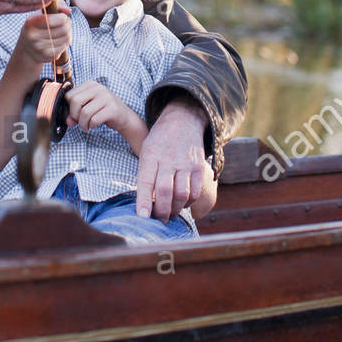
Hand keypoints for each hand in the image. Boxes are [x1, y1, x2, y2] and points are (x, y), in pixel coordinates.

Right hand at [14, 10, 71, 66]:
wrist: (27, 50)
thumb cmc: (37, 27)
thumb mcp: (40, 13)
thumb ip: (55, 5)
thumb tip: (68, 10)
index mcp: (30, 23)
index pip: (54, 20)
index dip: (63, 17)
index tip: (63, 16)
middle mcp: (33, 36)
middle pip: (64, 28)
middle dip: (68, 24)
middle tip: (66, 23)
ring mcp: (40, 48)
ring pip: (66, 37)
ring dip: (68, 32)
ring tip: (63, 31)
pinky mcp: (47, 56)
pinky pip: (65, 46)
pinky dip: (66, 42)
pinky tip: (60, 39)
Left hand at [66, 81, 138, 138]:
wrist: (124, 117)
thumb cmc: (103, 111)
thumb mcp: (88, 108)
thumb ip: (75, 113)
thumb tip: (67, 121)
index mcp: (90, 85)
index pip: (70, 95)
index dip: (69, 108)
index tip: (75, 115)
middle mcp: (99, 88)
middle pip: (75, 101)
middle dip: (75, 115)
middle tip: (80, 121)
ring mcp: (107, 97)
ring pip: (84, 112)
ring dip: (83, 123)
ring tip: (87, 126)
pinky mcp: (112, 109)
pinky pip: (94, 119)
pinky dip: (91, 125)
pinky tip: (94, 126)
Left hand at [136, 97, 208, 220]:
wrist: (183, 120)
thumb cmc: (160, 141)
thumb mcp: (146, 151)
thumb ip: (146, 175)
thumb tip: (144, 205)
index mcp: (151, 155)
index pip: (147, 182)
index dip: (144, 202)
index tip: (142, 217)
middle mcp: (169, 159)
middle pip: (166, 192)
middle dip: (161, 212)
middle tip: (158, 220)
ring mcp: (186, 163)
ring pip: (182, 195)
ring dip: (174, 210)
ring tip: (169, 214)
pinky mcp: (198, 167)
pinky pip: (194, 192)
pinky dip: (187, 203)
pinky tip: (181, 203)